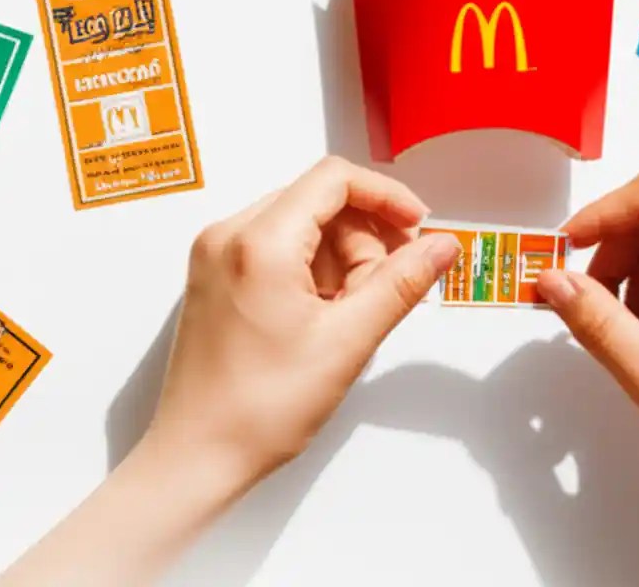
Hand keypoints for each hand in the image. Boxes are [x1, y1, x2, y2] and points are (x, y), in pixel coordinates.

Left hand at [145, 157, 460, 484]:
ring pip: (299, 226)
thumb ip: (401, 284)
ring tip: (349, 316)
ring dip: (339, 259)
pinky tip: (323, 318)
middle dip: (363, 240)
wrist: (196, 458)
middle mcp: (228, 237)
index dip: (386, 197)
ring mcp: (215, 257)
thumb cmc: (259, 409)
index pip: (334, 179)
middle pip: (318, 202)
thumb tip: (442, 246)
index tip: (417, 228)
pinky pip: (274, 250)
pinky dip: (310, 272)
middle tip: (383, 293)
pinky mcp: (213, 280)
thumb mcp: (348, 342)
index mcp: (259, 242)